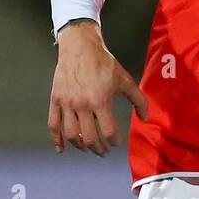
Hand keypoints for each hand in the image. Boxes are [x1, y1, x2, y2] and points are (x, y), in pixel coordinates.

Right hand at [47, 21, 147, 155]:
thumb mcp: (125, 80)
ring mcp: (67, 104)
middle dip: (99, 149)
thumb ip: (138, 99)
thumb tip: (145, 117)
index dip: (114, 141)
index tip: (116, 142)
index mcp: (100, 101)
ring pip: (72, 134)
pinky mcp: (56, 100)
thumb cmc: (103, 63)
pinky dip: (57, 139)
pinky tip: (62, 148)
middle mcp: (82, 105)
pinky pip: (53, 125)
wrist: (80, 47)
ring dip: (81, 146)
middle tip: (104, 151)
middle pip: (90, 138)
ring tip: (88, 147)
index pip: (108, 131)